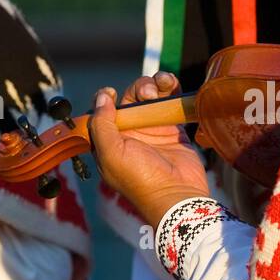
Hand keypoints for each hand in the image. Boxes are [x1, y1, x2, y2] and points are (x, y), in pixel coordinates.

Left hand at [87, 72, 210, 226]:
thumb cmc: (141, 179)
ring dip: (156, 85)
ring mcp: (153, 130)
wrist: (178, 194)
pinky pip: (170, 103)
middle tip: (148, 96)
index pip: (103, 113)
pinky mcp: (174, 129)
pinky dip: (171, 89)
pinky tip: (172, 84)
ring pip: (150, 97)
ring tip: (165, 86)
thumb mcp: (111, 154)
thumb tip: (102, 98)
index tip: (111, 92)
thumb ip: (101, 125)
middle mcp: (130, 134)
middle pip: (129, 99)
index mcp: (110, 141)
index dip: (104, 99)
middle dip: (139, 90)